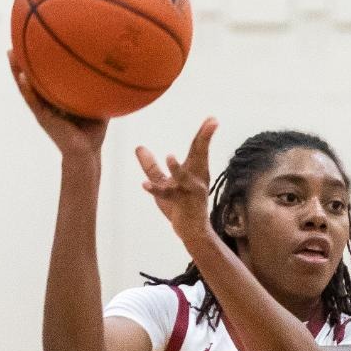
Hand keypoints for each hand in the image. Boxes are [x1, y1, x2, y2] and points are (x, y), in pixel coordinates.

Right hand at [9, 50, 106, 161]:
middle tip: (15, 39)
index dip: (38, 59)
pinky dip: (27, 89)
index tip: (33, 39)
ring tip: (11, 54)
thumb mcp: (96, 104)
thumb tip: (114, 68)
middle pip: (31, 76)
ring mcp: (42, 109)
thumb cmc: (92, 131)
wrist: (87, 153)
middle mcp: (46, 101)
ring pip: (26, 86)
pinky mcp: (43, 118)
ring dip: (17, 71)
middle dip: (22, 59)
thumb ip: (99, 88)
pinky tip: (22, 77)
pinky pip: (33, 101)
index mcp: (56, 97)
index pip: (44, 74)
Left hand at [135, 118, 218, 244]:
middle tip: (211, 123)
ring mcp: (189, 192)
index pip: (199, 148)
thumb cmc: (180, 206)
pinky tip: (145, 183)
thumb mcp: (164, 182)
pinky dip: (155, 189)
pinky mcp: (181, 204)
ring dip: (177, 169)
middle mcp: (196, 179)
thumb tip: (138, 147)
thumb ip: (151, 165)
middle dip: (204, 139)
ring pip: (183, 178)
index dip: (205, 133)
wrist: (191, 231)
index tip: (212, 119)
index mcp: (195, 171)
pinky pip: (166, 195)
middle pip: (199, 155)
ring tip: (170, 157)